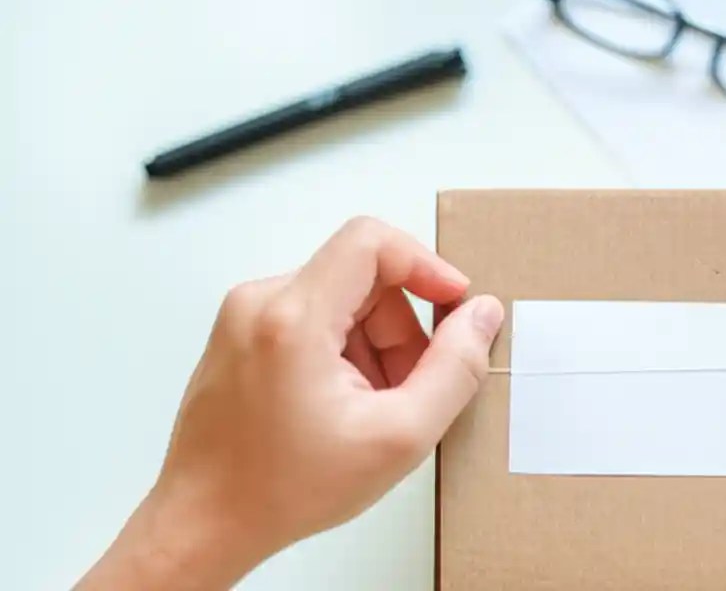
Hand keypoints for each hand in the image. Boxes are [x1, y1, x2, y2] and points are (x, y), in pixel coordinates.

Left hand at [79, 217, 503, 589]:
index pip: (371, 242)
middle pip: (362, 278)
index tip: (453, 305)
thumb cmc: (283, 489)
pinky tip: (340, 408)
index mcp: (292, 318)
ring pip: (339, 300)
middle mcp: (259, 303)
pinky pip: (311, 319)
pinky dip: (341, 354)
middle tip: (409, 390)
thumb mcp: (398, 436)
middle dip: (401, 328)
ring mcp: (243, 318)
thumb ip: (454, 369)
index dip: (424, 265)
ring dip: (373, 346)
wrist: (203, 525)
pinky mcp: (239, 336)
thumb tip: (481, 315)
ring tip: (370, 410)